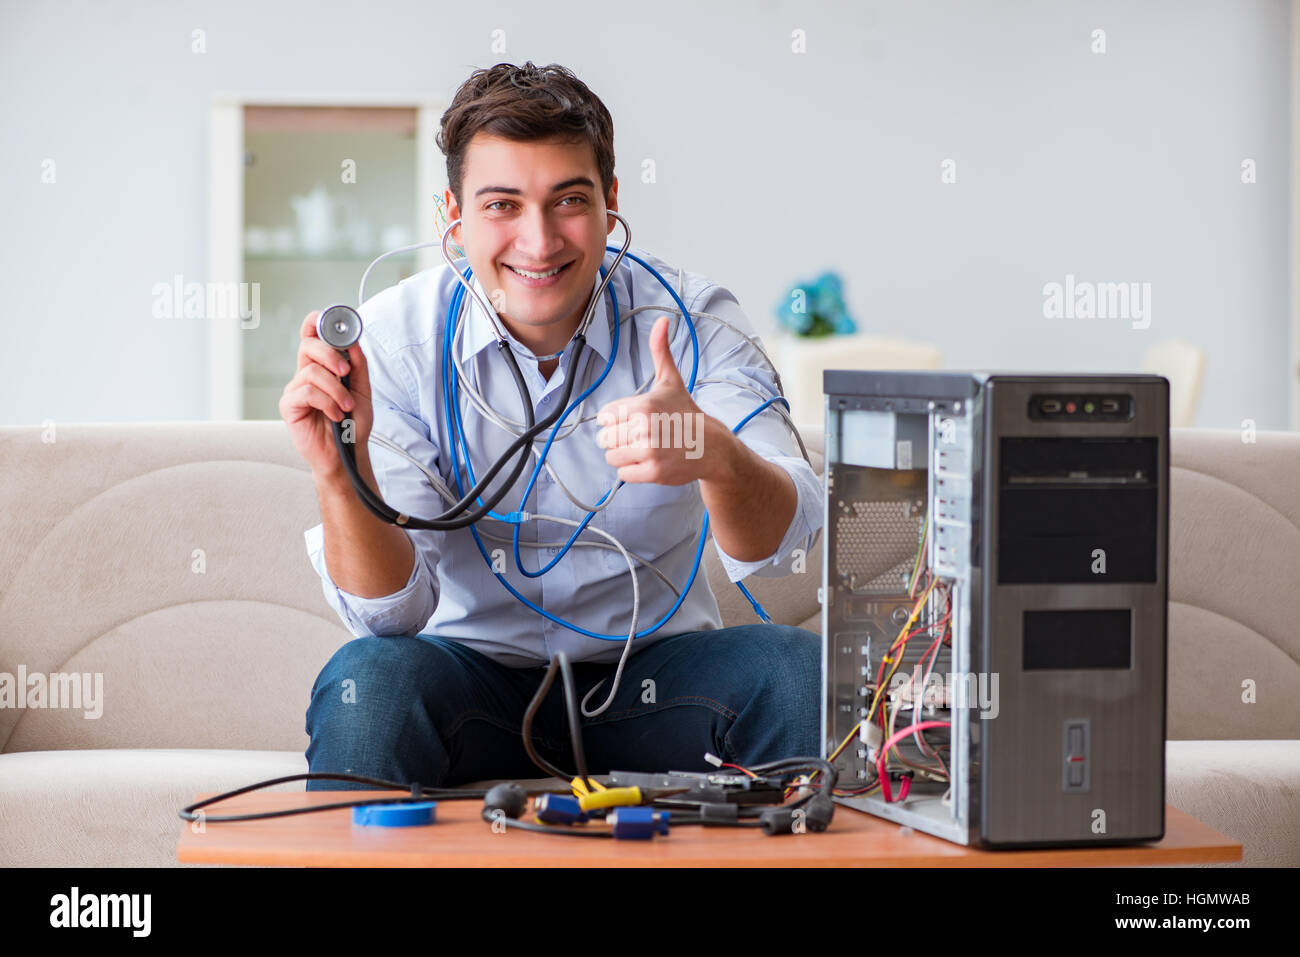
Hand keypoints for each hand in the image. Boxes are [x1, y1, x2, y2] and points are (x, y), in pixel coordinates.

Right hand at [279, 310, 373, 480]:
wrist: (348, 453)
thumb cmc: (353, 423)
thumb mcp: (363, 390)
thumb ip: (358, 365)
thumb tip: (353, 341)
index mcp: (322, 365)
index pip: (312, 334)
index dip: (318, 321)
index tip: (335, 320)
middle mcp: (306, 373)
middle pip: (308, 344)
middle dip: (331, 354)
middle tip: (347, 372)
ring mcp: (295, 389)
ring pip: (312, 371)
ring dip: (336, 389)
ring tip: (346, 407)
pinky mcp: (289, 406)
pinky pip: (307, 393)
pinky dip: (327, 403)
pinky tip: (336, 415)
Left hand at [595, 315, 714, 484]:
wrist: (710, 446)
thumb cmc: (685, 413)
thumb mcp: (670, 380)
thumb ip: (660, 350)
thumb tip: (662, 319)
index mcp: (642, 405)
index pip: (605, 417)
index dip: (617, 419)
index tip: (634, 420)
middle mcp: (644, 428)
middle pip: (605, 438)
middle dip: (619, 438)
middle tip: (640, 436)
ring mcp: (649, 451)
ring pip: (612, 457)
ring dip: (624, 455)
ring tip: (644, 448)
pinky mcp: (653, 472)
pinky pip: (623, 474)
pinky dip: (633, 471)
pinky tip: (649, 461)